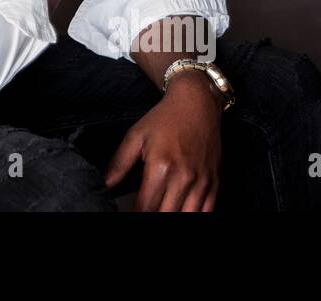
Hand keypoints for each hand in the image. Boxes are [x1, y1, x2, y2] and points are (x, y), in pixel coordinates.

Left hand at [104, 73, 223, 210]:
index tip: (128, 213)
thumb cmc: (164, 119)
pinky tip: (182, 211)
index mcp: (160, 167)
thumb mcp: (135, 136)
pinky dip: (194, 216)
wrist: (197, 103)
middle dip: (152, 217)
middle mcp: (183, 177)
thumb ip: (119, 164)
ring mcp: (201, 182)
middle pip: (165, 215)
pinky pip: (208, 211)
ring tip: (161, 210)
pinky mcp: (215, 182)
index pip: (145, 207)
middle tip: (145, 211)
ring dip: (172, 217)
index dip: (135, 215)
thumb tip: (105, 184)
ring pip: (187, 217)